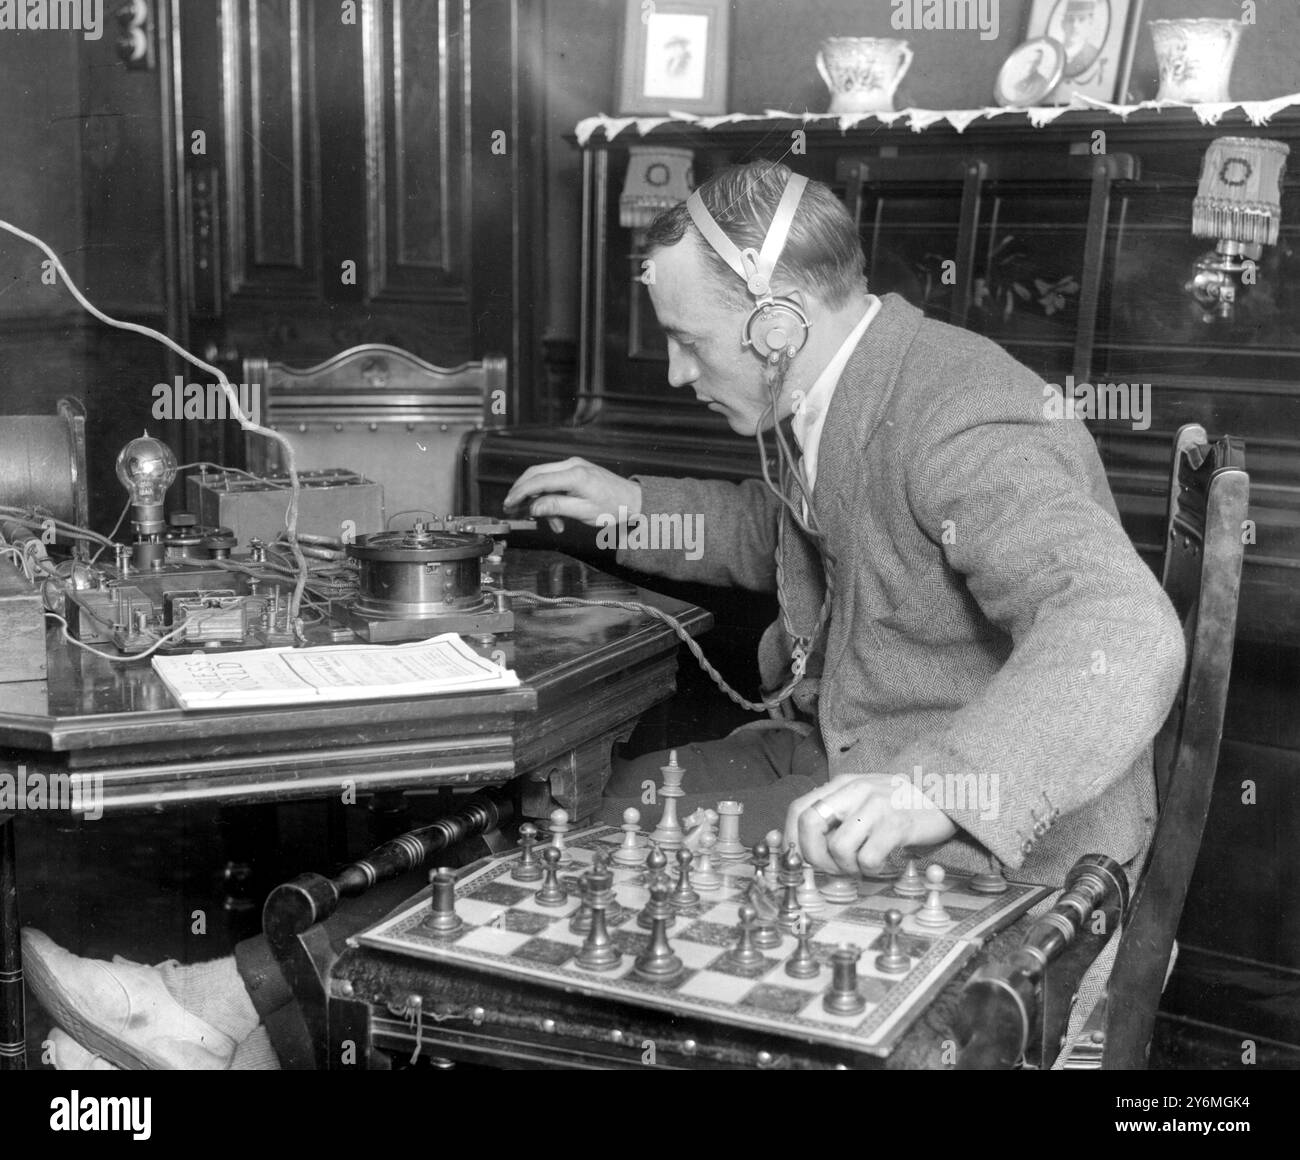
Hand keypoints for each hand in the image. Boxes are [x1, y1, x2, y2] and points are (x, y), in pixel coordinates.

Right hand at [503, 458, 642, 529]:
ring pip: (543, 478)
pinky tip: (559, 518)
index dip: (520, 492)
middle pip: (536, 474)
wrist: (633, 500)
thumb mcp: (583, 512)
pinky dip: (550, 498)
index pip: (538, 480)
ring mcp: (574, 466)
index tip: (508, 504)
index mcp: (574, 475)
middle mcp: (572, 465)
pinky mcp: (576, 470)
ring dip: (540, 500)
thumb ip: (556, 507)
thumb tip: (533, 507)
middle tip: (512, 509)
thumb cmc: (614, 508)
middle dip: (522, 492)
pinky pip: (554, 481)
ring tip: (552, 524)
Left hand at [784, 773, 957, 875]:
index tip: (796, 860)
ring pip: (837, 846)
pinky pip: (868, 858)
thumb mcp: (864, 798)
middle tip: (831, 869)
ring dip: (844, 867)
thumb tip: (807, 845)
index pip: (799, 808)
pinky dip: (869, 870)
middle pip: (810, 824)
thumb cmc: (901, 804)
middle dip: (813, 856)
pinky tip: (880, 865)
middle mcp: (855, 791)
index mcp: (843, 784)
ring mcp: (876, 806)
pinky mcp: (897, 825)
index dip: (790, 838)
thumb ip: (839, 813)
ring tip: (859, 867)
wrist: (947, 796)